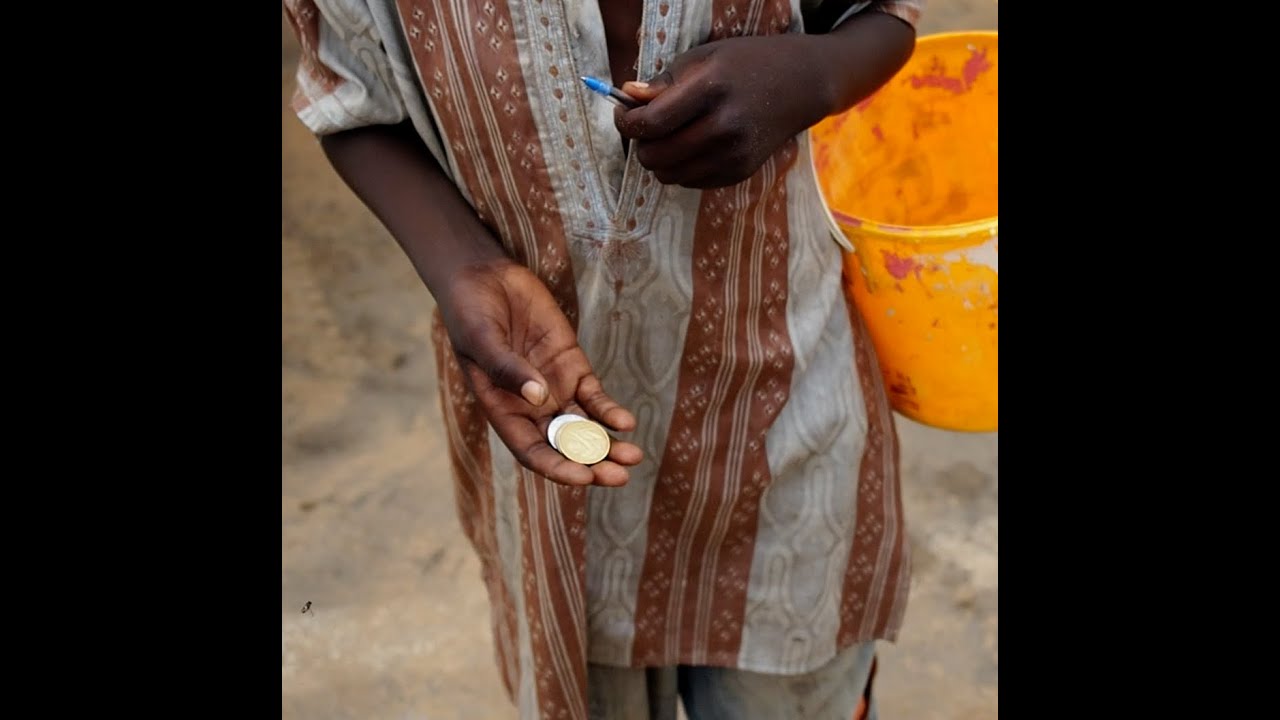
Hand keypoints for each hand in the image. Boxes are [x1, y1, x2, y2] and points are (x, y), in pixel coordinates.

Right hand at [438, 258, 642, 486]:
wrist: (484, 276)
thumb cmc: (470, 312)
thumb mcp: (481, 339)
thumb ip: (507, 368)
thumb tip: (537, 398)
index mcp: (502, 410)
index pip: (532, 451)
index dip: (558, 468)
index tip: (584, 477)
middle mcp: (530, 407)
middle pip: (565, 446)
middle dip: (593, 464)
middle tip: (619, 476)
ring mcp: (554, 387)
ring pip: (585, 427)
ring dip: (608, 444)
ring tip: (633, 457)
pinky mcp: (572, 365)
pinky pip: (594, 396)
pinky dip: (609, 411)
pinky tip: (626, 422)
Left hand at [614, 13, 914, 188]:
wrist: (801, 84)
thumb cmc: (746, 63)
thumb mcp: (704, 57)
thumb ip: (664, 82)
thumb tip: (627, 97)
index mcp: (711, 88)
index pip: (650, 122)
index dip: (626, 122)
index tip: (624, 114)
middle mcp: (724, 125)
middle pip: (655, 154)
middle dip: (640, 143)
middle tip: (646, 127)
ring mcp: (734, 152)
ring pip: (668, 174)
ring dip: (658, 159)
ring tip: (666, 137)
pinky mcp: (740, 170)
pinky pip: (690, 181)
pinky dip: (680, 168)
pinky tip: (691, 147)